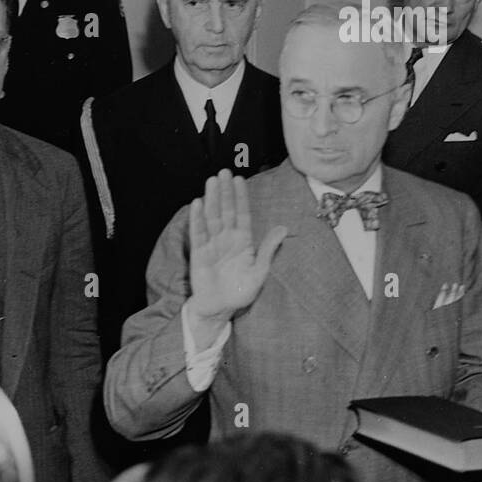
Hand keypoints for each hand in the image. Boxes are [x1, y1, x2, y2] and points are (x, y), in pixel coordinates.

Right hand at [186, 170, 286, 330]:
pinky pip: (198, 233)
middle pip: (226, 210)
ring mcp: (212, 244)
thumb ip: (269, 249)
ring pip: (212, 217)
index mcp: (242, 241)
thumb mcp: (260, 271)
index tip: (239, 179)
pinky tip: (198, 204)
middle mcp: (226, 239)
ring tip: (212, 181)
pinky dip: (198, 218)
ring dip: (212, 199)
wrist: (220, 309)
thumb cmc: (240, 291)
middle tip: (224, 172)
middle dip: (225, 192)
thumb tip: (283, 229)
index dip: (241, 197)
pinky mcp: (199, 254)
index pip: (242, 214)